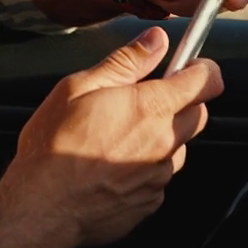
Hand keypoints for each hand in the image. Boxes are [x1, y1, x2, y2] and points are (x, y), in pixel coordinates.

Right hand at [0, 27, 223, 247]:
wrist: (42, 206)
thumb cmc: (55, 146)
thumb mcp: (79, 87)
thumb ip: (125, 62)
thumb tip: (155, 41)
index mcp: (150, 108)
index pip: (205, 82)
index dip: (203, 70)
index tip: (192, 67)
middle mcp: (163, 142)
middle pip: (198, 115)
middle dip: (183, 103)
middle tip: (147, 100)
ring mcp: (158, 177)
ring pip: (178, 149)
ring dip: (162, 138)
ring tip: (120, 138)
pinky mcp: (149, 203)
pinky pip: (158, 179)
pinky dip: (145, 169)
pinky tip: (112, 167)